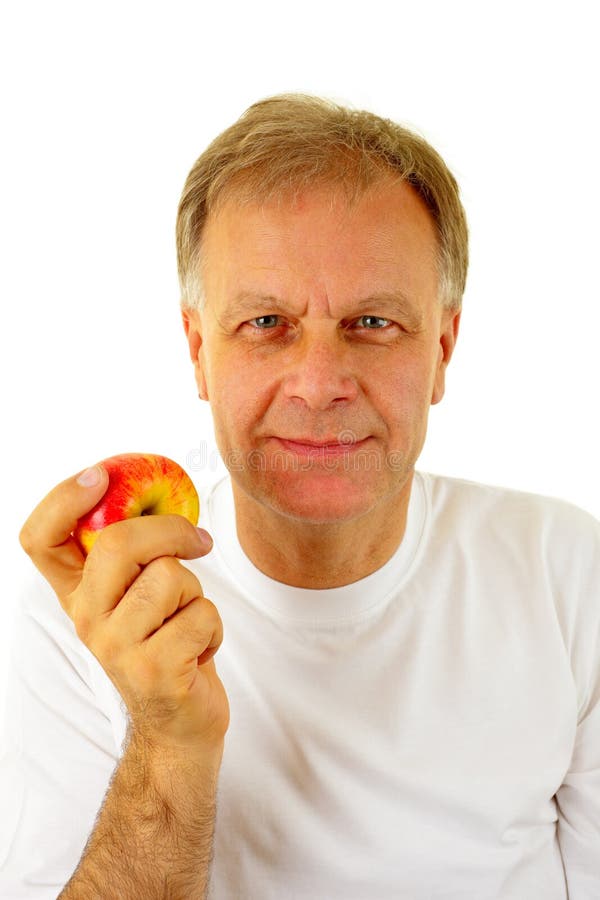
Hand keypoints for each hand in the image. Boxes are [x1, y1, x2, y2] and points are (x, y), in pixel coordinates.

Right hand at [19, 465, 229, 753]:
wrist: (179, 724)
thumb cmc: (167, 645)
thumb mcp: (141, 596)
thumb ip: (138, 554)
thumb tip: (162, 497)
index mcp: (79, 593)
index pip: (40, 539)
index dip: (62, 499)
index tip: (100, 475)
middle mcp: (87, 618)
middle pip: (117, 543)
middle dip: (170, 530)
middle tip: (198, 542)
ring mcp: (116, 648)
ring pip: (170, 576)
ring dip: (197, 593)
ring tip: (187, 622)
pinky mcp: (154, 671)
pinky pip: (201, 614)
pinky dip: (214, 628)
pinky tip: (198, 652)